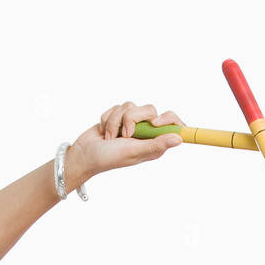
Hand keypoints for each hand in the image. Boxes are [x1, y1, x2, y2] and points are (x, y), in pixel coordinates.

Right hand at [66, 101, 183, 182]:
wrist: (85, 153)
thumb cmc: (110, 157)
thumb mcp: (135, 152)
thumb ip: (156, 145)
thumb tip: (179, 139)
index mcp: (154, 143)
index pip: (172, 125)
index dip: (168, 119)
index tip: (155, 122)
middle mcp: (146, 132)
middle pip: (150, 110)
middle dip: (132, 118)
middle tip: (125, 134)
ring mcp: (132, 124)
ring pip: (130, 106)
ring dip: (116, 120)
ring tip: (110, 136)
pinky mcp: (119, 117)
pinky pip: (117, 106)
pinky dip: (108, 118)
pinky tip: (105, 131)